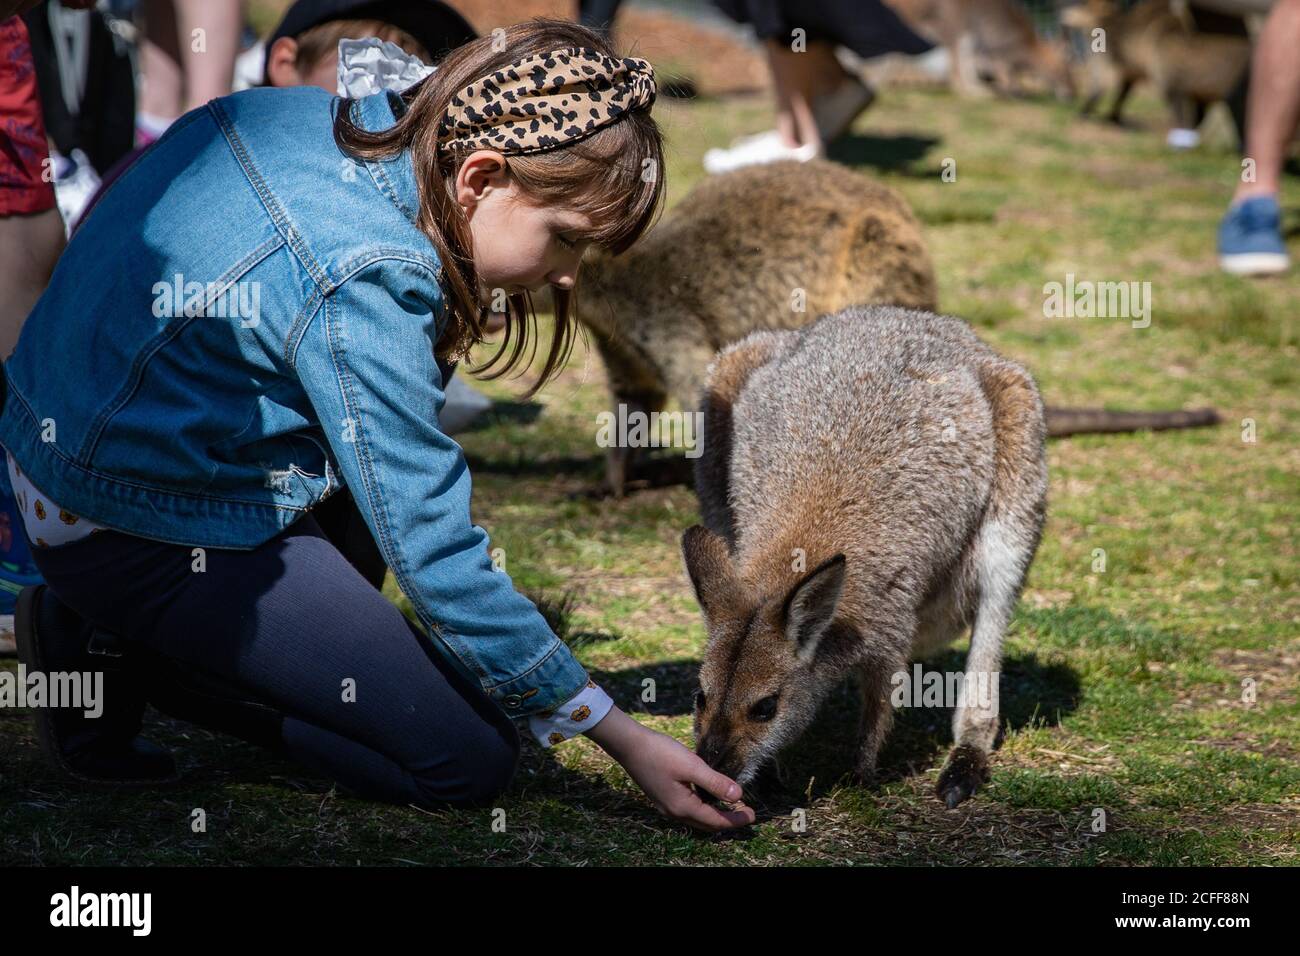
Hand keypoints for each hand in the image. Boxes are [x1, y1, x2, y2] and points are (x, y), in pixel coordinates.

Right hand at [586, 706, 755, 831]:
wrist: (629, 745)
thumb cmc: (660, 753)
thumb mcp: (691, 765)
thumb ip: (715, 782)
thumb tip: (738, 796)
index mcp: (683, 807)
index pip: (716, 821)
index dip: (737, 820)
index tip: (754, 815)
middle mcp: (674, 812)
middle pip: (707, 824)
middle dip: (728, 821)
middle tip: (746, 814)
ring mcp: (667, 806)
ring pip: (698, 818)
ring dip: (716, 815)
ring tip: (731, 807)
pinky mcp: (663, 797)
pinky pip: (689, 810)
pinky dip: (704, 808)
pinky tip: (708, 796)